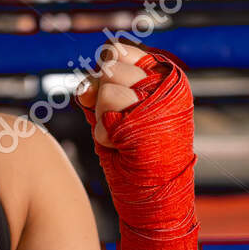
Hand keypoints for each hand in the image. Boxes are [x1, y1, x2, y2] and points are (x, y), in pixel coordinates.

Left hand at [75, 41, 203, 249]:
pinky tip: (117, 146)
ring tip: (119, 137)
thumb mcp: (117, 117)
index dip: (104, 69)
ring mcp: (159, 101)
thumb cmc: (134, 161)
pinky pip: (108, 112)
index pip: (119, 50)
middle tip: (114, 121)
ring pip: (108, 89)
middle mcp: (165, 85)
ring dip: (102, 116)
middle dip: (101, 95)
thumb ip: (102, 92)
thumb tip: (83, 82)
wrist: (155, 199)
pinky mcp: (150, 119)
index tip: (100, 95)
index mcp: (162, 77)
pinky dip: (104, 132)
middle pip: (110, 66)